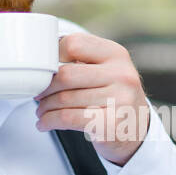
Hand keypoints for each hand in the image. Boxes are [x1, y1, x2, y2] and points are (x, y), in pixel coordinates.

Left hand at [34, 33, 150, 166]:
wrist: (136, 130)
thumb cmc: (113, 96)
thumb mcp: (106, 70)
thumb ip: (82, 60)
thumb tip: (42, 57)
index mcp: (117, 54)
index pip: (74, 44)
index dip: (53, 56)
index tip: (45, 70)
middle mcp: (122, 75)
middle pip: (66, 74)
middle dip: (45, 87)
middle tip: (38, 95)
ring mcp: (119, 100)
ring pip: (64, 99)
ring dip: (44, 107)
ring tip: (41, 111)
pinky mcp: (110, 125)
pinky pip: (67, 118)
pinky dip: (49, 121)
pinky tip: (44, 123)